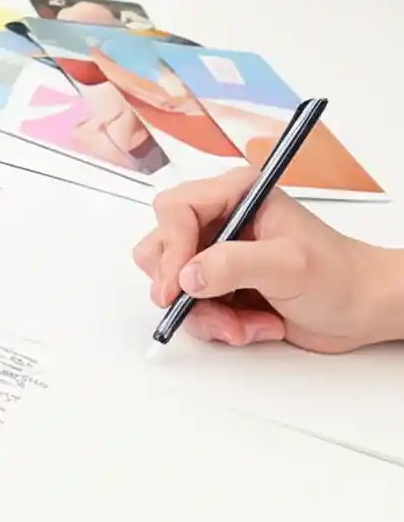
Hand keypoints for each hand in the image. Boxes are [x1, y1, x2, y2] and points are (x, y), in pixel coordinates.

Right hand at [132, 168, 403, 352]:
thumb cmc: (339, 277)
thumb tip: (186, 277)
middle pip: (160, 247)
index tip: (178, 285)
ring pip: (172, 285)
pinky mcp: (216, 287)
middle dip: (182, 287)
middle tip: (206, 305)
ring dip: (205, 313)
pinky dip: (217, 325)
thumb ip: (233, 265)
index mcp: (237, 195)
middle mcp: (220, 221)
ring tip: (244, 323)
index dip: (171, 247)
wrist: (361, 310)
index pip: (175, 209)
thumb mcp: (288, 265)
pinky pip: (189, 309)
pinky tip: (252, 325)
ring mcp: (215, 256)